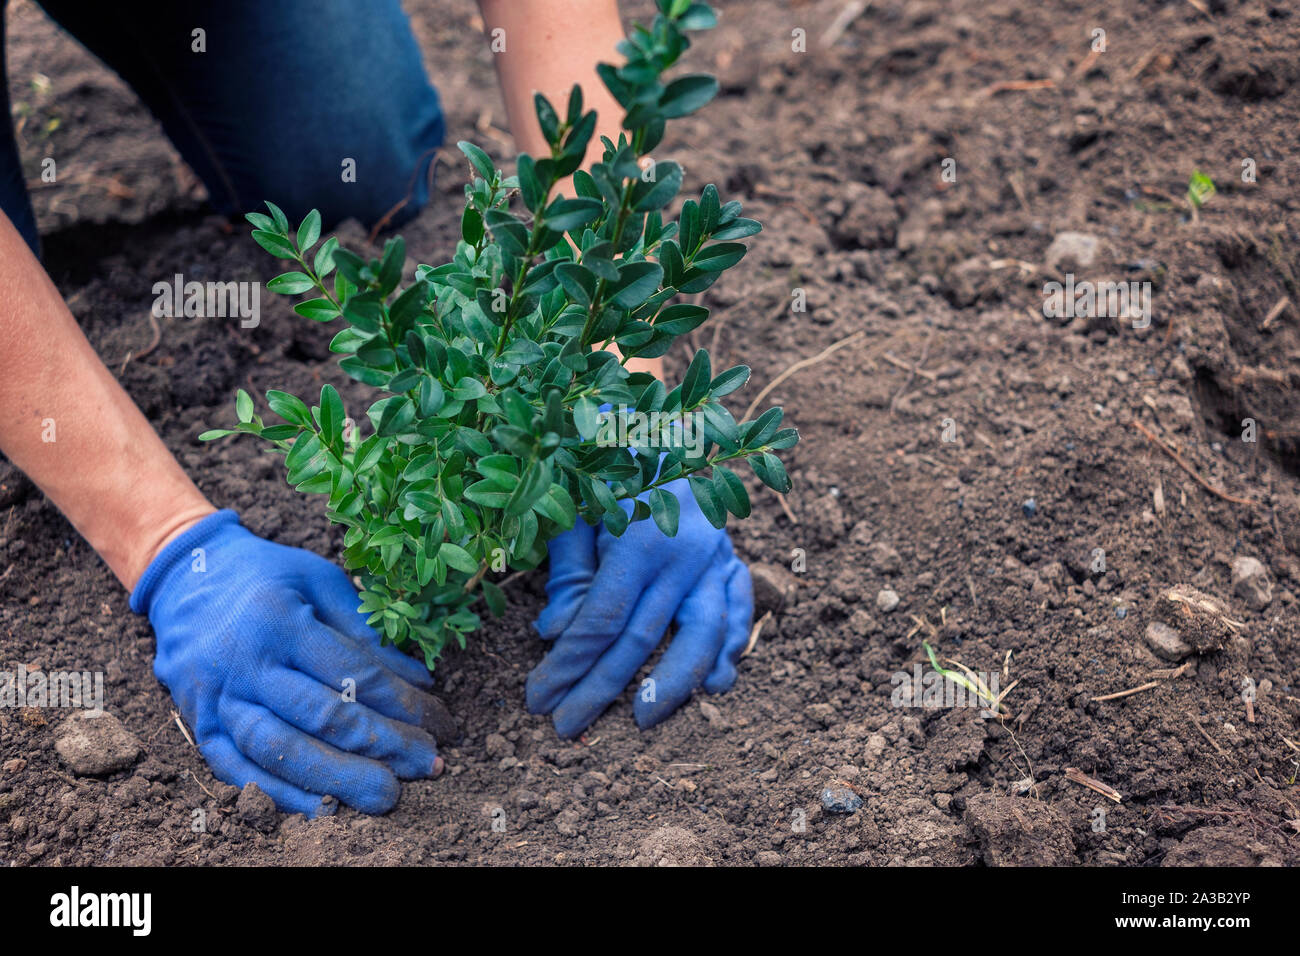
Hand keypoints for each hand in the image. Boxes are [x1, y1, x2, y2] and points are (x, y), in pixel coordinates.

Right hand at [131, 510, 443, 815]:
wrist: (184, 578)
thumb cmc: (265, 577)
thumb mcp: (319, 580)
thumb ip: (366, 631)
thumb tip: (419, 681)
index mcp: (279, 619)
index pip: (354, 674)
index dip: (405, 704)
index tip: (442, 724)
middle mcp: (245, 663)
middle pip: (321, 717)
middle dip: (383, 747)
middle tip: (428, 765)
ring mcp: (217, 698)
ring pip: (279, 751)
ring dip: (338, 779)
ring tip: (386, 796)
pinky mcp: (199, 724)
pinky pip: (237, 770)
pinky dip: (282, 795)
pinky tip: (326, 808)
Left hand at [526, 475, 752, 737]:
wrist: (657, 421)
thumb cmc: (603, 462)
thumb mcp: (573, 506)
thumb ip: (568, 570)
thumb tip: (555, 633)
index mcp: (638, 538)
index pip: (601, 620)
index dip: (567, 665)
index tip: (539, 698)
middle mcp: (683, 553)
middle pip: (641, 639)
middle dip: (600, 688)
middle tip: (567, 726)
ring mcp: (713, 556)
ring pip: (702, 633)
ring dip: (673, 682)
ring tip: (644, 719)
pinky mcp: (730, 556)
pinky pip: (738, 607)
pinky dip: (731, 646)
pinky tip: (717, 683)